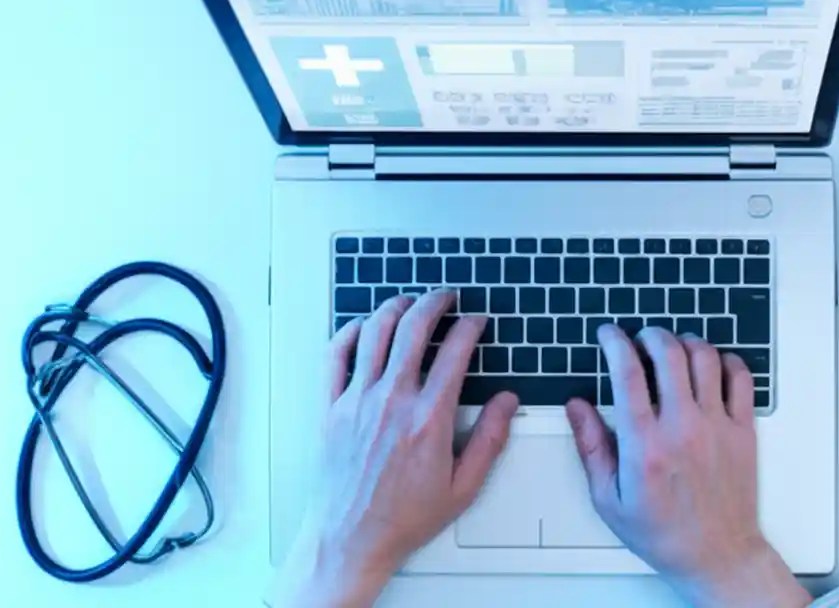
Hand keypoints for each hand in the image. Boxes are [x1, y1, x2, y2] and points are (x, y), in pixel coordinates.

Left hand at [268, 290, 519, 607]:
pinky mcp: (330, 408)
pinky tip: (362, 327)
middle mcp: (392, 402)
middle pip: (413, 328)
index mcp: (429, 419)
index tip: (477, 321)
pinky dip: (350, 332)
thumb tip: (508, 402)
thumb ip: (490, 439)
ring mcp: (357, 401)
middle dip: (434, 302)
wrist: (350, 539)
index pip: (455, 351)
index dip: (470, 326)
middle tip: (445, 297)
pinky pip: (335, 355)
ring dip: (394, 308)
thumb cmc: (403, 518)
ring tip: (407, 303)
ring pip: (374, 332)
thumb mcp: (463, 486)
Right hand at [565, 326, 810, 607]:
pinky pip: (740, 377)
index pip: (626, 373)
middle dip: (650, 334)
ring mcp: (717, 426)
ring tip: (674, 348)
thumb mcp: (609, 498)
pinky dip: (725, 360)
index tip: (608, 334)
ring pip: (705, 357)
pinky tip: (711, 366)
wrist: (716, 554)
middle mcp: (682, 428)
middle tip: (641, 338)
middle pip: (669, 353)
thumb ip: (591, 447)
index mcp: (644, 445)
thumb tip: (577, 407)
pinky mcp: (743, 430)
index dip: (614, 342)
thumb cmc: (662, 532)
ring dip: (686, 342)